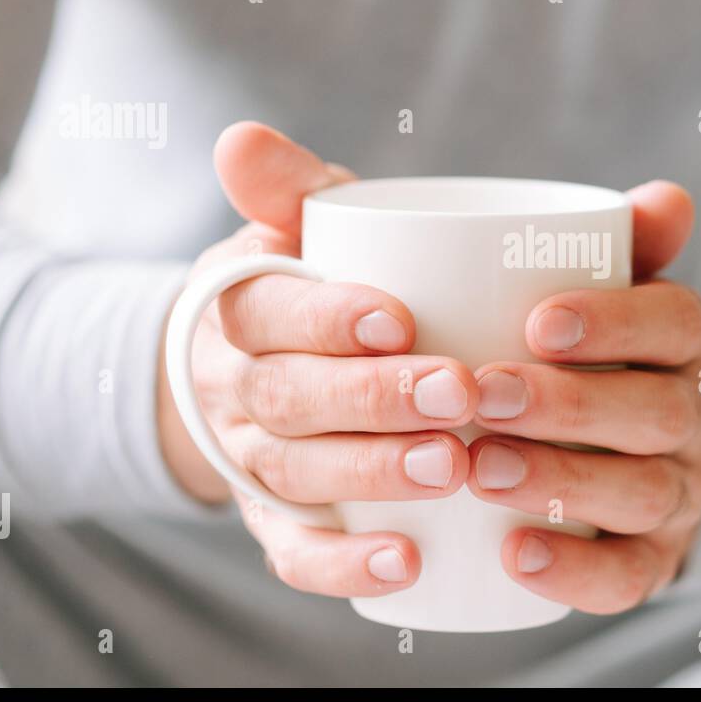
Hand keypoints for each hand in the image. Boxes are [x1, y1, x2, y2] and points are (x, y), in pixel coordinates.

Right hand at [156, 122, 478, 596]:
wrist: (250, 366)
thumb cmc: (306, 282)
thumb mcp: (296, 224)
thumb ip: (289, 183)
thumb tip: (240, 138)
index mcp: (242, 306)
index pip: (268, 309)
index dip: (326, 315)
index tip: (399, 315)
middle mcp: (240, 387)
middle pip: (292, 397)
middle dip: (375, 398)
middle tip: (461, 394)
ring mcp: (254, 460)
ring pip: (298, 472)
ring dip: (373, 473)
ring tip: (452, 465)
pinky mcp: (275, 521)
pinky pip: (295, 554)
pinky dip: (343, 564)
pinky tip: (408, 563)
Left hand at [466, 181, 700, 612]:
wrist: (642, 452)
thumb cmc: (598, 355)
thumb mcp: (614, 292)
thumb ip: (626, 244)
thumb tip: (667, 197)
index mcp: (690, 343)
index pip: (677, 323)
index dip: (615, 322)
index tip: (535, 322)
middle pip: (657, 413)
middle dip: (567, 405)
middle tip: (480, 396)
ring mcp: (684, 494)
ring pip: (642, 493)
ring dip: (561, 482)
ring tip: (478, 470)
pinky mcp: (658, 560)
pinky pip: (632, 578)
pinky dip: (575, 573)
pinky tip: (512, 555)